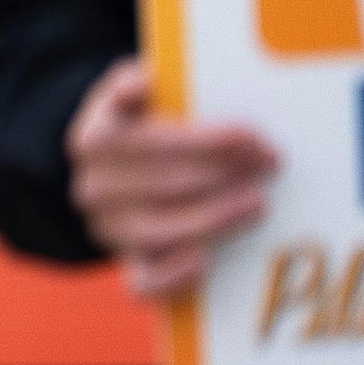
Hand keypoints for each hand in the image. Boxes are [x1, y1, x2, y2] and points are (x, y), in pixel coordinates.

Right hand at [67, 58, 276, 298]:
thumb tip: (143, 81)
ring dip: (216, 217)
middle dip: (224, 173)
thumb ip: (136, 82)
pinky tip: (205, 262)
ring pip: (161, 230)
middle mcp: (93, 186)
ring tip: (258, 202)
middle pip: (165, 184)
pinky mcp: (128, 263)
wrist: (116, 171)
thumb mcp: (133, 95)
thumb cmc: (143, 127)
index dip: (204, 140)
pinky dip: (174, 277)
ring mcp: (109, 228)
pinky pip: (142, 283)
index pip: (149, 140)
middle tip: (270, 162)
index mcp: (94, 138)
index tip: (252, 135)